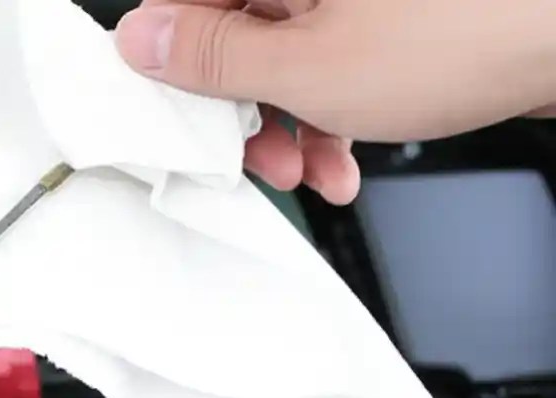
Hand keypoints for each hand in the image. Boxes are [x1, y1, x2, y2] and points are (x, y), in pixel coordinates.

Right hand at [114, 0, 555, 204]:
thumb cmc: (466, 34)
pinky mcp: (384, 13)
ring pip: (282, 56)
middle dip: (244, 111)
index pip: (184, 1)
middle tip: (261, 155)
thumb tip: (141, 39)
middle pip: (233, 32)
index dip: (171, 64)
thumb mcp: (307, 68)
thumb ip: (212, 57)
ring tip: (313, 169)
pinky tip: (345, 156)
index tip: (180, 113)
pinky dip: (330, 112)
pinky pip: (329, 60)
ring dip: (289, 126)